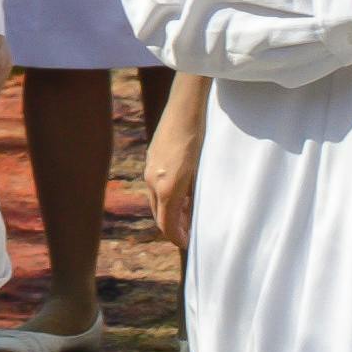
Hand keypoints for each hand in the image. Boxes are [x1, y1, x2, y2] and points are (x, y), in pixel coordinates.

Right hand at [145, 68, 205, 255]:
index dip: (177, 237)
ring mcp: (150, 169)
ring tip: (188, 216)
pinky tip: (182, 193)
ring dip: (170, 212)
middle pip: (159, 215)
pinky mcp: (151, 158)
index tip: (188, 244)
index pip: (167, 224)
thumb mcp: (202, 171)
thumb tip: (193, 213)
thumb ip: (195, 194)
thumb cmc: (200, 138)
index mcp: (168, 187)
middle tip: (189, 234)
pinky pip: (155, 186)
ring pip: (156, 200)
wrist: (186, 107)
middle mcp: (153, 180)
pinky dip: (166, 196)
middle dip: (173, 227)